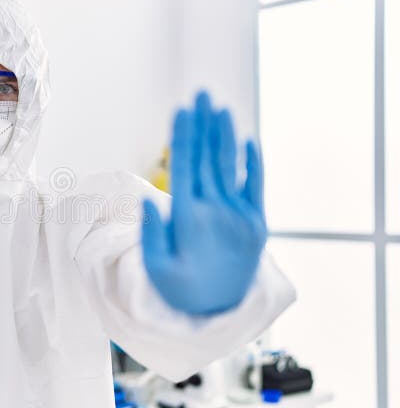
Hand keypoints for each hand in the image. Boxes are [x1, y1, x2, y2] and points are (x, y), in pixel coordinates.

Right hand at [141, 91, 265, 314]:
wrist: (223, 313)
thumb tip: (151, 200)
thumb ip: (152, 235)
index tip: (182, 110)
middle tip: (201, 94)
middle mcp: (218, 212)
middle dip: (203, 124)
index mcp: (191, 220)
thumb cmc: (182, 291)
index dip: (184, 136)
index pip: (186, 167)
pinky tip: (248, 140)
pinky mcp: (256, 223)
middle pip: (208, 158)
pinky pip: (255, 186)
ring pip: (230, 166)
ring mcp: (241, 216)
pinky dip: (252, 162)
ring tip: (219, 108)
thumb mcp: (157, 271)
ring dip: (224, 135)